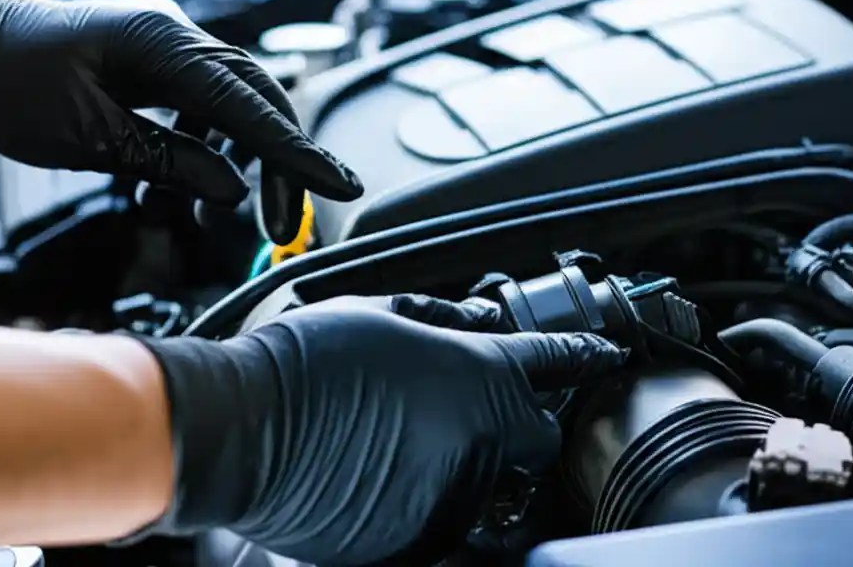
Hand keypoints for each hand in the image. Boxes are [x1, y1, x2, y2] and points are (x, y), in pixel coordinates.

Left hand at [0, 0, 361, 239]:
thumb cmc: (7, 85)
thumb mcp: (84, 137)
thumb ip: (165, 160)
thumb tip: (232, 189)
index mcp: (161, 46)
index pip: (248, 105)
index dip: (296, 153)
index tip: (339, 186)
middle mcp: (176, 40)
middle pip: (258, 103)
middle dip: (280, 167)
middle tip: (281, 228)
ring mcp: (170, 51)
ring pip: (238, 108)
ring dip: (246, 163)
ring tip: (229, 219)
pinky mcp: (160, 69)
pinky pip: (207, 110)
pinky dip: (212, 152)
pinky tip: (189, 190)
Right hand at [138, 295, 626, 565]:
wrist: (247, 428)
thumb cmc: (308, 363)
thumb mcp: (382, 312)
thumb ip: (446, 319)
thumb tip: (482, 320)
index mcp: (484, 377)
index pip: (558, 360)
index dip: (586, 352)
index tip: (605, 352)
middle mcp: (486, 441)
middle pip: (540, 439)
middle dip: (525, 424)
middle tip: (481, 411)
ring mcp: (457, 496)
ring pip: (494, 483)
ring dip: (472, 462)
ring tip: (410, 441)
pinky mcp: (423, 540)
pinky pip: (451, 519)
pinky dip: (434, 496)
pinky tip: (388, 472)